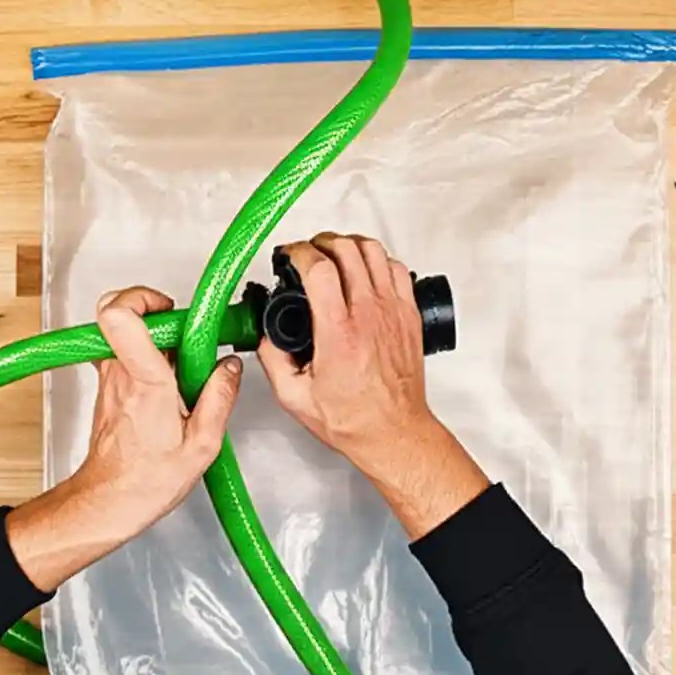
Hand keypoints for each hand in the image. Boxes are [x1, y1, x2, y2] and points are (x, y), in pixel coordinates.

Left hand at [7, 286, 242, 590]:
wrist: (109, 501)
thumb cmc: (146, 480)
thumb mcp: (202, 445)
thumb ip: (219, 398)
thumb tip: (229, 369)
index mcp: (144, 381)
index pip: (118, 315)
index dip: (144, 298)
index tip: (174, 309)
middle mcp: (120, 373)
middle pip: (116, 310)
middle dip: (151, 306)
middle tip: (180, 327)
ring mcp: (109, 378)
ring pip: (121, 331)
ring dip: (152, 333)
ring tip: (182, 360)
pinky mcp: (107, 387)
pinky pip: (123, 353)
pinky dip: (146, 353)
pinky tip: (168, 377)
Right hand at [257, 233, 487, 538]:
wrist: (393, 431)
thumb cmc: (354, 419)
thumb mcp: (294, 397)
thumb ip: (273, 359)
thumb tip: (266, 334)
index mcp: (339, 333)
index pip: (320, 268)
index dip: (299, 252)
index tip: (290, 256)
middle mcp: (369, 316)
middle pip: (348, 250)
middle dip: (321, 243)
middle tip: (308, 254)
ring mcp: (393, 312)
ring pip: (375, 252)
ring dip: (350, 246)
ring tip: (334, 255)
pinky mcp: (409, 315)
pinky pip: (397, 268)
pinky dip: (378, 260)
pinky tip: (365, 270)